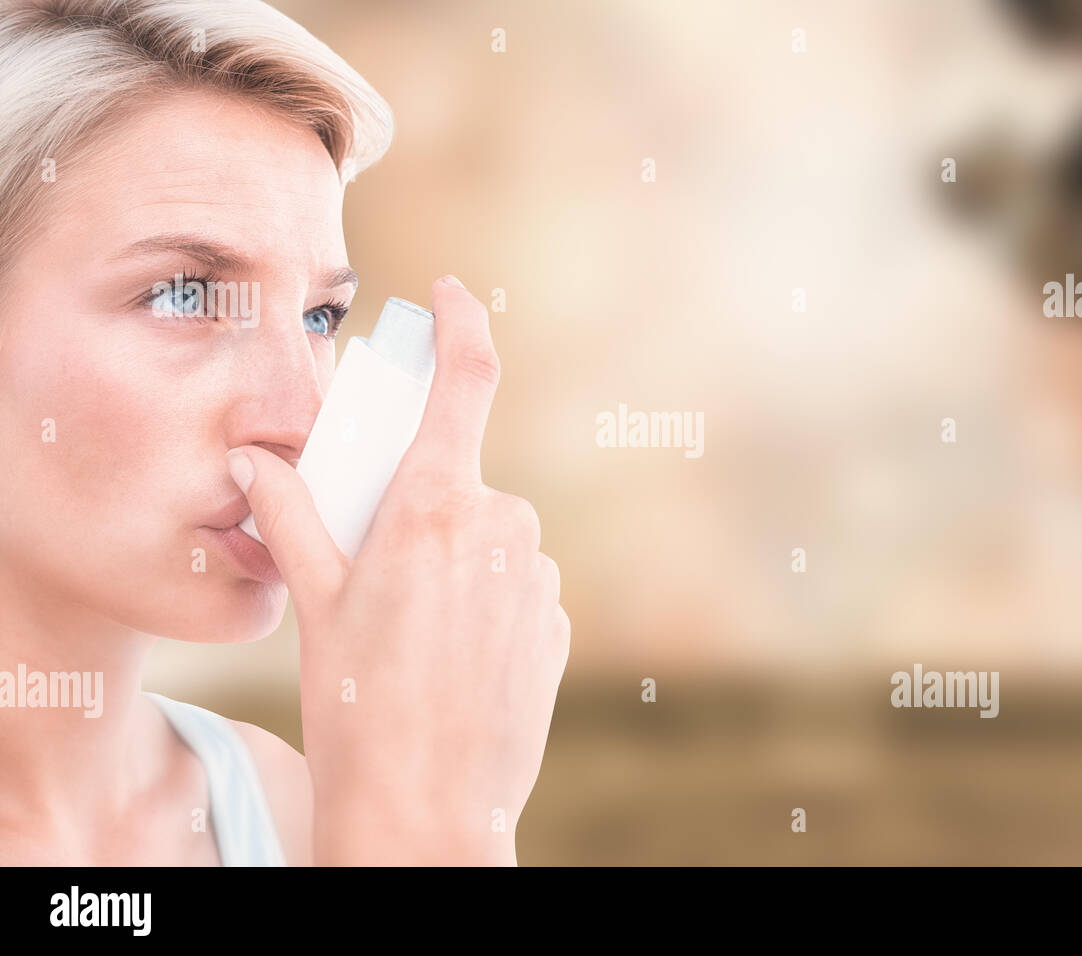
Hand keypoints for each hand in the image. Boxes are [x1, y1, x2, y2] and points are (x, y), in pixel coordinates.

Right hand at [226, 276, 568, 864]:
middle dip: (423, 505)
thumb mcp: (315, 603)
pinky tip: (454, 657)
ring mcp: (537, 576)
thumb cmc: (357, 702)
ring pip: (491, 536)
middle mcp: (501, 527)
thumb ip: (291, 515)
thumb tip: (256, 459)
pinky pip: (518, 585)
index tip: (450, 293)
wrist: (425, 806)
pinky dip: (487, 601)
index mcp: (435, 506)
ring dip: (457, 559)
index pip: (466, 380)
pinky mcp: (557, 621)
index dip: (461, 323)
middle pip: (462, 480)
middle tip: (382, 567)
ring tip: (414, 632)